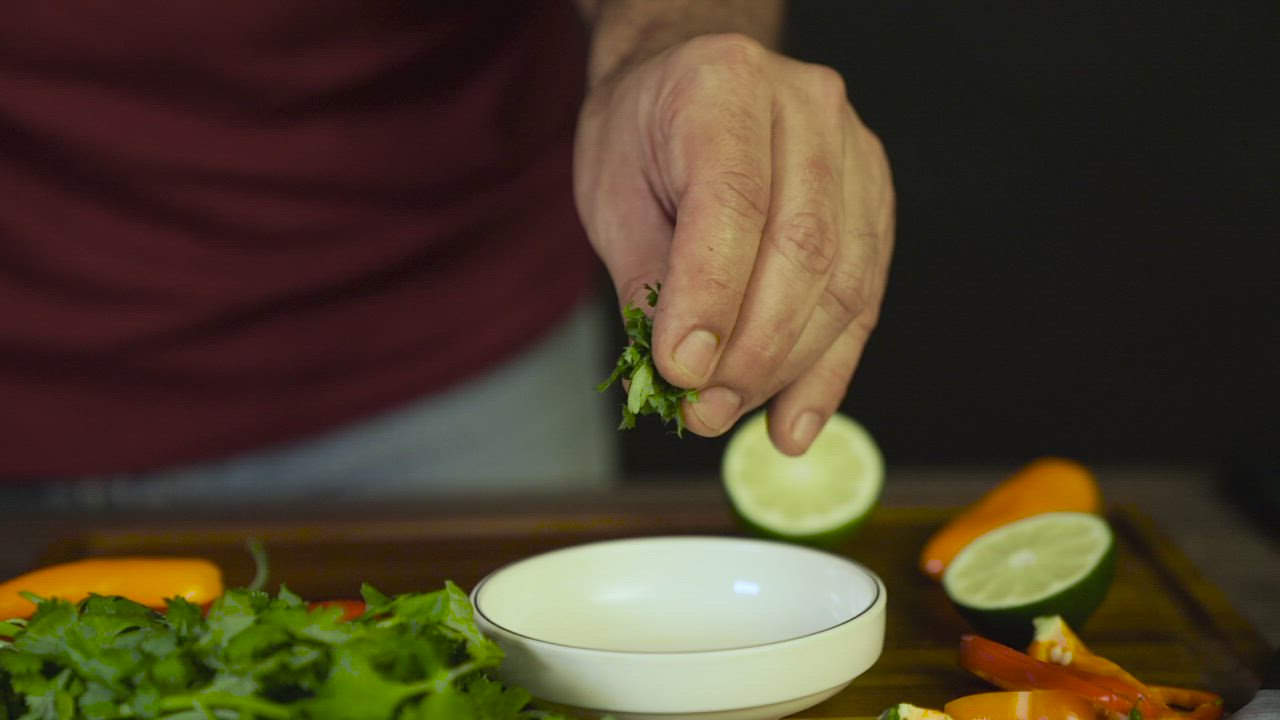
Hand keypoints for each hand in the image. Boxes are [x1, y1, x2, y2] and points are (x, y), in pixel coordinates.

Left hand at [574, 33, 893, 454]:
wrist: (689, 86)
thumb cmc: (644, 135)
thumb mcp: (611, 192)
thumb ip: (646, 272)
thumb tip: (685, 366)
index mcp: (725, 85)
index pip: (733, 201)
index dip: (711, 297)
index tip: (682, 370)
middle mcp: (807, 107)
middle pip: (804, 248)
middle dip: (754, 349)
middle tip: (706, 409)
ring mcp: (854, 151)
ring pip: (845, 281)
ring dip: (791, 368)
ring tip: (737, 415)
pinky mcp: (876, 199)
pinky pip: (865, 296)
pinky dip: (829, 368)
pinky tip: (795, 418)